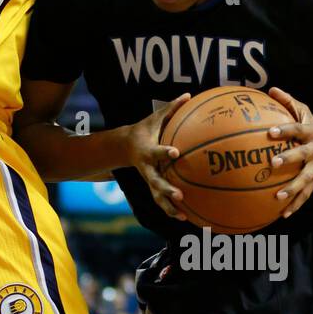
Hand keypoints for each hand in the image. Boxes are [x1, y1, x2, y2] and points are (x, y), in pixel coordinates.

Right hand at [126, 94, 190, 220]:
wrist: (124, 147)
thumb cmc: (145, 130)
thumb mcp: (155, 117)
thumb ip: (171, 108)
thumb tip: (188, 95)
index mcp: (147, 152)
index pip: (157, 152)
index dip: (165, 153)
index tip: (176, 153)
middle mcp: (147, 169)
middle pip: (155, 182)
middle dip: (166, 189)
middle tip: (179, 195)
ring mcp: (149, 180)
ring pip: (157, 197)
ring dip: (169, 208)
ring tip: (183, 216)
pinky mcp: (153, 187)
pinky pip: (162, 201)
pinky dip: (172, 211)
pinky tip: (187, 218)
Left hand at [266, 86, 312, 218]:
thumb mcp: (304, 112)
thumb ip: (288, 102)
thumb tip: (270, 89)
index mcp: (311, 133)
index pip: (296, 129)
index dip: (284, 130)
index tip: (270, 132)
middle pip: (302, 156)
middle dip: (289, 160)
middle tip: (272, 163)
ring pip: (305, 180)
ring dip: (292, 189)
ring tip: (277, 196)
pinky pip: (306, 195)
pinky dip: (295, 205)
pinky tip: (282, 215)